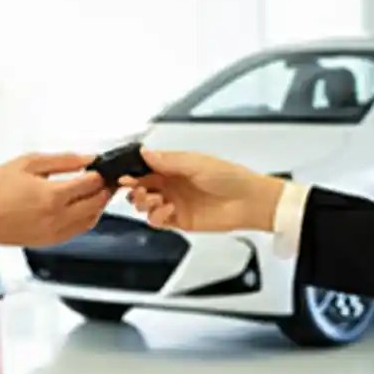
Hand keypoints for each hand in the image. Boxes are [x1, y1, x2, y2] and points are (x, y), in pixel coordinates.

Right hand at [0, 153, 110, 246]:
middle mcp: (58, 218)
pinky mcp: (50, 241)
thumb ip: (62, 160)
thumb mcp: (28, 163)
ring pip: (91, 219)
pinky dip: (86, 217)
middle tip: (106, 177)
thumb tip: (88, 158)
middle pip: (96, 203)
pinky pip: (78, 230)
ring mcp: (55, 233)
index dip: (101, 173)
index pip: (91, 184)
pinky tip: (81, 205)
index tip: (103, 166)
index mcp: (52, 196)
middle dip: (105, 189)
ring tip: (95, 190)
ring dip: (98, 205)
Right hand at [122, 149, 283, 232]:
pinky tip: (167, 210)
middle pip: (140, 187)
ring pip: (144, 205)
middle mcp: (171, 183)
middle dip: (133, 188)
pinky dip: (157, 216)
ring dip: (143, 202)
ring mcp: (173, 202)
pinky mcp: (179, 220)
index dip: (132, 171)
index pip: (145, 167)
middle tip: (137, 189)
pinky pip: (157, 220)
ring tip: (153, 199)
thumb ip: (168, 160)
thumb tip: (145, 152)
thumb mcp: (196, 162)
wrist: (249, 201)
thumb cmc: (230, 177)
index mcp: (174, 166)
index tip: (124, 174)